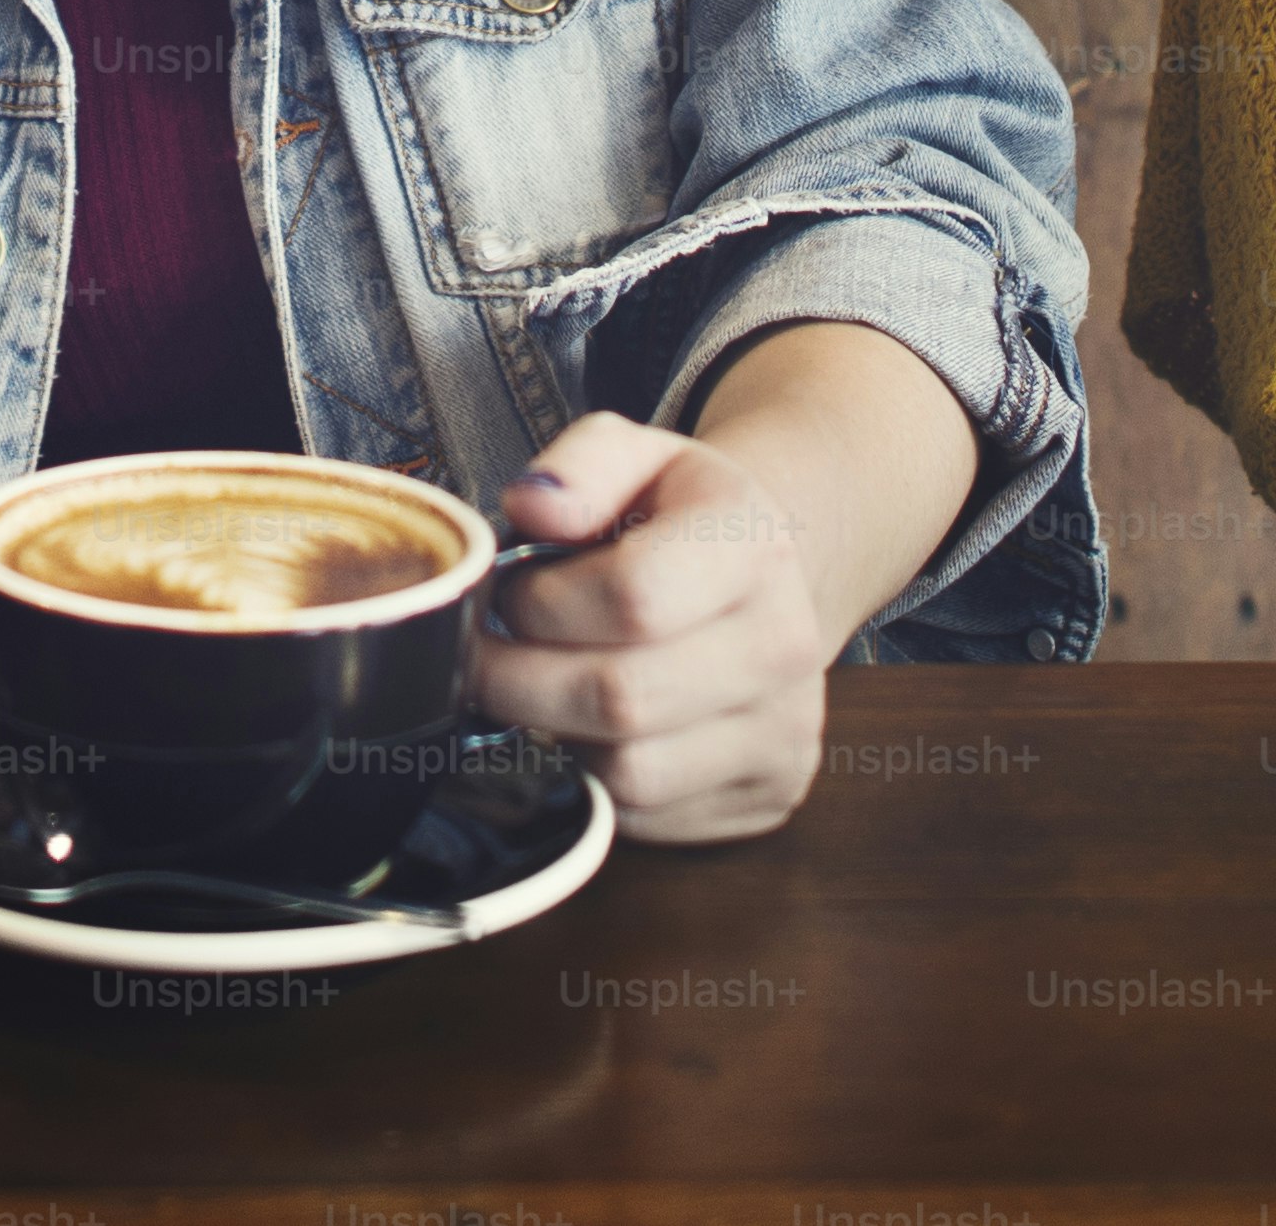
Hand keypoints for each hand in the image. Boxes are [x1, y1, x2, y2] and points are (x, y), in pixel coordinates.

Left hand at [474, 412, 827, 843]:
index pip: (633, 596)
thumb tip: (532, 507)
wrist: (771, 576)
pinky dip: (599, 781)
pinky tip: (596, 728)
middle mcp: (787, 641)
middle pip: (621, 699)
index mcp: (756, 542)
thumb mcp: (637, 457)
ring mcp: (787, 728)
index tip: (512, 593)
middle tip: (488, 659)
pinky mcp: (772, 792)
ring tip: (549, 687)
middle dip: (522, 684)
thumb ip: (580, 466)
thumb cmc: (682, 519)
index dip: (543, 603)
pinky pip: (648, 818)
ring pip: (628, 773)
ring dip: (559, 737)